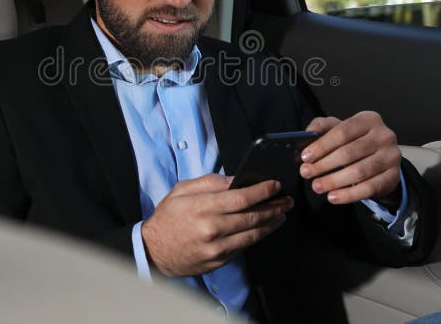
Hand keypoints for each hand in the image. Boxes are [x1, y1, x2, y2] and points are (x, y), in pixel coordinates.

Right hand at [140, 174, 292, 276]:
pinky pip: (243, 247)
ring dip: (270, 224)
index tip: (274, 185)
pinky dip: (255, 237)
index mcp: (203, 208)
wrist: (153, 250)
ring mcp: (216, 248)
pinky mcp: (219, 261)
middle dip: (273, 207)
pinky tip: (263, 229)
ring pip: (252, 235)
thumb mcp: (182, 190)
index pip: (241, 198)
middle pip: (252, 217)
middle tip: (286, 200)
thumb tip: (236, 180)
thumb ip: (210, 183)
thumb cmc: (168, 217)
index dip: (262, 191)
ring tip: (281, 214)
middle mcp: (212, 229)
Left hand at [299, 111, 400, 204]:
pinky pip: (369, 188)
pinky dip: (348, 195)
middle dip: (324, 164)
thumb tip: (309, 131)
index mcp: (369, 120)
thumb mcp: (340, 128)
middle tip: (306, 173)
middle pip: (349, 153)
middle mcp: (384, 136)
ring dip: (334, 181)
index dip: (322, 145)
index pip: (342, 132)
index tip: (306, 156)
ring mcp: (391, 157)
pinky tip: (333, 196)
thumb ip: (323, 126)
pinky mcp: (394, 177)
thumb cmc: (355, 141)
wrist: (381, 159)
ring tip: (317, 186)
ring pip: (359, 172)